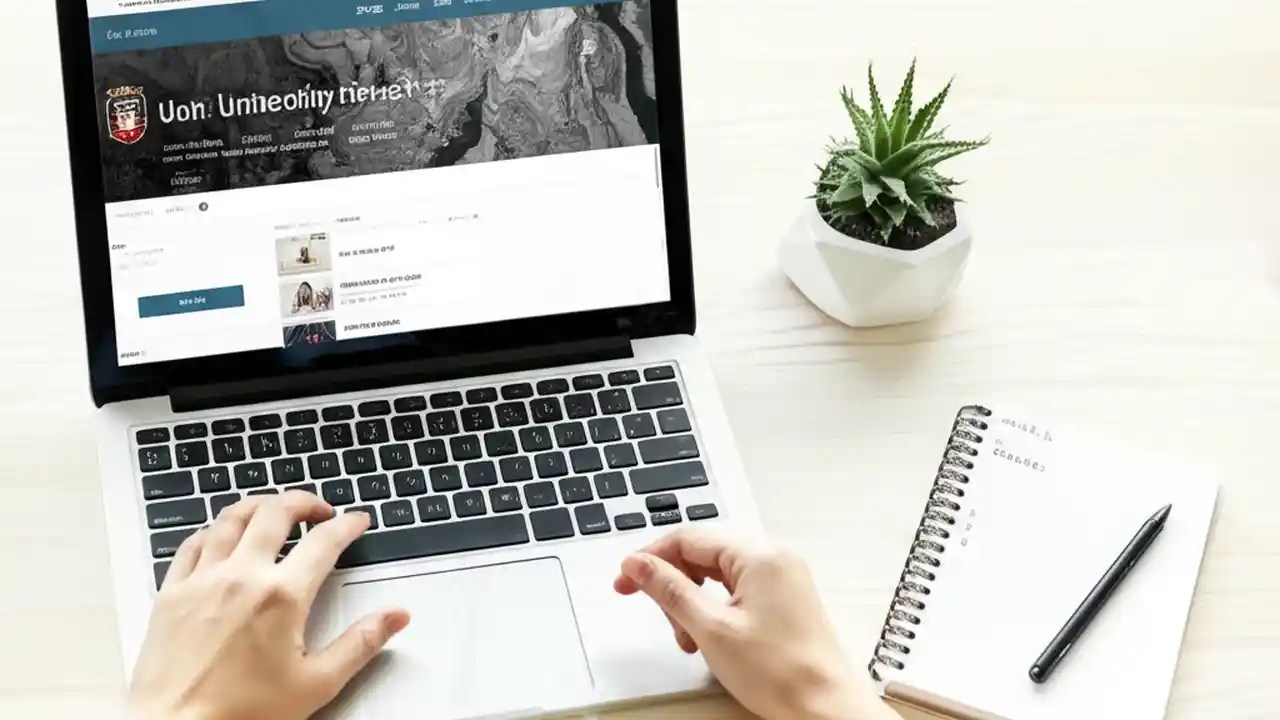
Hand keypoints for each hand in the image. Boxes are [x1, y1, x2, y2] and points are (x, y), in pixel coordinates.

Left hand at [128, 492, 409, 719]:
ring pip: (231, 517)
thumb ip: (361, 643)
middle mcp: (241, 576)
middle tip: (319, 509)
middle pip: (276, 512)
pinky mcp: (172, 593)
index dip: (347, 525)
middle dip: (304, 502)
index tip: (356, 522)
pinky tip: (221, 534)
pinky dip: (214, 529)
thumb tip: (395, 616)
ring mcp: (202, 580)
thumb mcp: (316, 683)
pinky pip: (193, 543)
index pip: (324, 541)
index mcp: (282, 596)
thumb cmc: (240, 713)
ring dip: (259, 505)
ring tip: (274, 509)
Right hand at [614, 529, 899, 719]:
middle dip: (674, 586)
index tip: (625, 580)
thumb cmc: (781, 672)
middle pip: (703, 555)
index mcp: (759, 556)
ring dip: (693, 603)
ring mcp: (782, 580)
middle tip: (658, 616)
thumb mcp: (710, 628)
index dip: (651, 558)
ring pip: (717, 577)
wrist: (825, 708)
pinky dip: (714, 612)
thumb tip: (637, 563)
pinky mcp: (784, 601)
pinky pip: (737, 593)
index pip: (689, 538)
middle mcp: (773, 559)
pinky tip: (708, 638)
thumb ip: (669, 590)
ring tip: (689, 639)